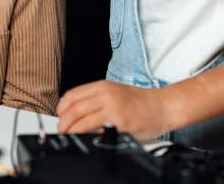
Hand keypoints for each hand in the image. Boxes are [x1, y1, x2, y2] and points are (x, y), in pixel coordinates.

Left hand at [56, 80, 170, 139]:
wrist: (164, 106)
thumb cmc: (140, 102)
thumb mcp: (114, 92)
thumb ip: (95, 99)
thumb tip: (74, 113)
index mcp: (102, 86)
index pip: (72, 95)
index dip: (61, 108)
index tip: (59, 116)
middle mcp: (106, 95)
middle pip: (74, 109)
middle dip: (63, 122)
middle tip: (62, 129)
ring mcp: (113, 108)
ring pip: (82, 120)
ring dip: (71, 130)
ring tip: (70, 135)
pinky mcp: (121, 123)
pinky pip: (98, 130)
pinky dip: (87, 135)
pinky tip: (86, 138)